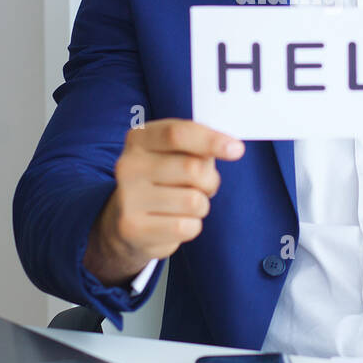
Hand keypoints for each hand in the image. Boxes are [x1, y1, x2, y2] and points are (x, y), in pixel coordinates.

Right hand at [86, 119, 243, 286]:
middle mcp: (128, 166)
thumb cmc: (162, 180)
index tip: (237, 150)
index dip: (211, 140)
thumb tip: (231, 148)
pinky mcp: (133, 229)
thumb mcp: (174, 154)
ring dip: (201, 205)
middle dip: (210, 180)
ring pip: (193, 201)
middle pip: (192, 169)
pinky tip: (174, 222)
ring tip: (183, 205)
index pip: (178, 134)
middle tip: (203, 185)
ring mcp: (127, 198)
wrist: (125, 221)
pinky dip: (191, 226)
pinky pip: (186, 227)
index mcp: (139, 139)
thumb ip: (198, 146)